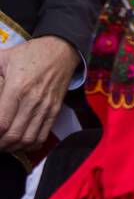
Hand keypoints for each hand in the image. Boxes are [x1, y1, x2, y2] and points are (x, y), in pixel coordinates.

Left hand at [0, 36, 78, 152]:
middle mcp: (32, 101)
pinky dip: (31, 145)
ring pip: (28, 139)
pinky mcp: (54, 110)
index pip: (2, 122)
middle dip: (0, 144)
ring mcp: (45, 107)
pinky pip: (43, 135)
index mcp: (17, 88)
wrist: (62, 50)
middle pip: (14, 135)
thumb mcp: (3, 57)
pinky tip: (21, 145)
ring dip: (13, 147)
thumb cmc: (31, 53)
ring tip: (4, 146)